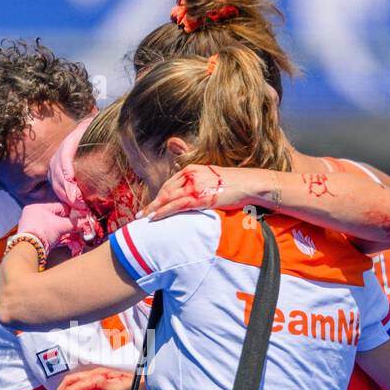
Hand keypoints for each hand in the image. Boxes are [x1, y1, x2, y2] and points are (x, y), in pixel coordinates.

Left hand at [17, 201, 77, 253]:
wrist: (29, 248)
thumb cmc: (43, 231)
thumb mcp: (61, 225)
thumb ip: (74, 223)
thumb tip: (85, 221)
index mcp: (38, 207)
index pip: (60, 207)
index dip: (71, 212)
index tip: (80, 218)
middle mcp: (33, 215)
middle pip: (56, 218)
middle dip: (67, 223)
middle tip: (76, 228)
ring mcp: (32, 227)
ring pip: (52, 227)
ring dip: (62, 231)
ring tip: (71, 235)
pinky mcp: (32, 238)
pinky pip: (48, 235)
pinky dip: (56, 237)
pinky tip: (62, 241)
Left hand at [141, 165, 259, 220]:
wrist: (249, 184)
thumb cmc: (234, 184)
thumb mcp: (213, 178)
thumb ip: (200, 184)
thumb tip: (193, 196)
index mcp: (192, 170)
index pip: (170, 184)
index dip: (159, 196)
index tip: (152, 206)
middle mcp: (190, 175)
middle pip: (165, 190)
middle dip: (152, 203)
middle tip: (140, 214)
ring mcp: (194, 185)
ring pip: (167, 198)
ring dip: (153, 209)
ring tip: (142, 219)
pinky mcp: (198, 197)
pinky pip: (176, 205)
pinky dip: (163, 212)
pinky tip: (154, 218)